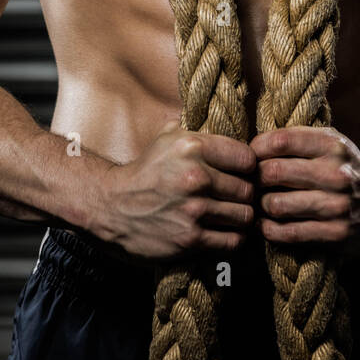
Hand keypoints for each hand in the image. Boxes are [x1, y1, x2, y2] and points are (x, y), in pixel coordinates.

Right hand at [96, 118, 255, 261]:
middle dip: (245, 194)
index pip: (247, 158)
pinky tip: (223, 232)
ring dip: (240, 218)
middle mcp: (196, 177)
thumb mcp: (166, 137)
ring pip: (246, 216)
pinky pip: (233, 241)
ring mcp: (194, 210)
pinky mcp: (191, 239)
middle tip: (237, 198)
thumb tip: (225, 117)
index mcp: (193, 147)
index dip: (247, 168)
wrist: (111, 207)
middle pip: (248, 189)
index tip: (240, 174)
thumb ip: (196, 128)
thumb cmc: (144, 171)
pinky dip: (232, 238)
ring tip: (231, 215)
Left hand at [250, 126, 359, 258]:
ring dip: (260, 205)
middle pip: (273, 173)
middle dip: (255, 178)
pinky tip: (267, 223)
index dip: (256, 149)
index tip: (251, 157)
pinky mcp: (335, 234)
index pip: (280, 141)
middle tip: (252, 182)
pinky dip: (268, 229)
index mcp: (331, 146)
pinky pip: (288, 233)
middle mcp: (335, 174)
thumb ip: (296, 138)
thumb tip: (252, 148)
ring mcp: (336, 206)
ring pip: (276, 204)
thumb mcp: (330, 140)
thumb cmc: (347, 165)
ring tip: (261, 202)